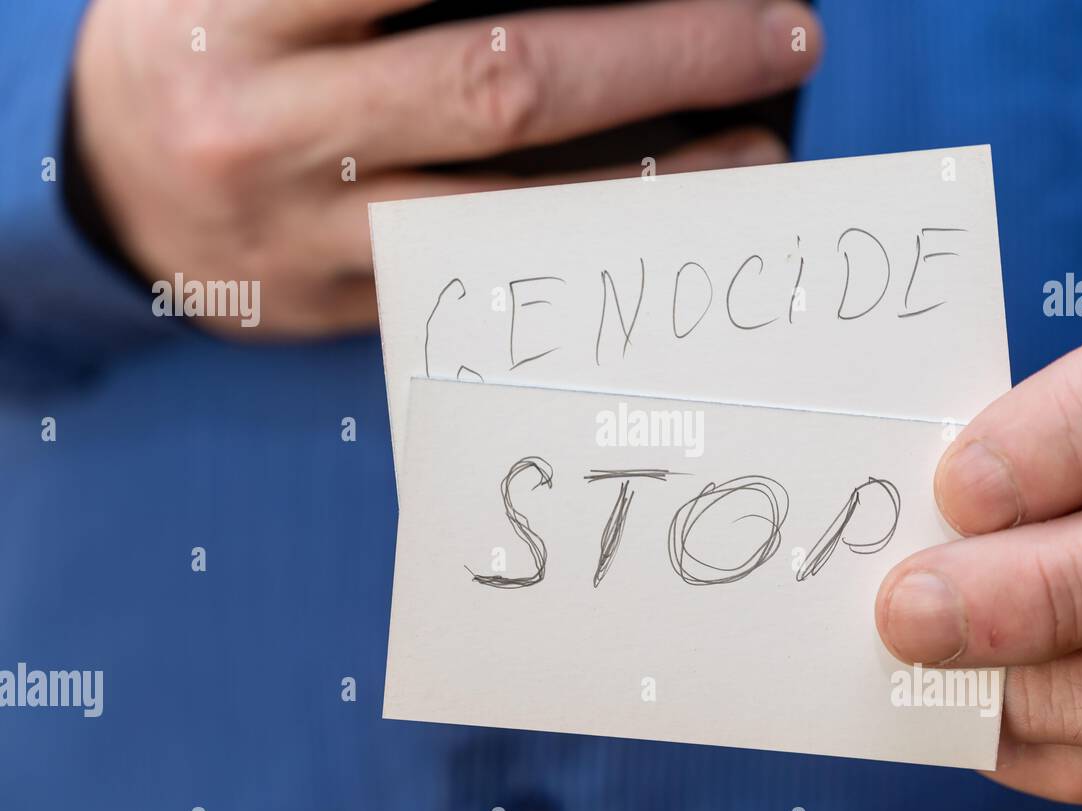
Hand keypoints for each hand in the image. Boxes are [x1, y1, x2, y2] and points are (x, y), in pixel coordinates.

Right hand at [71, 0, 819, 337]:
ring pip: (522, 217)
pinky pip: (503, 287)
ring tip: (766, 152)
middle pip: (505, 84)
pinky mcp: (358, 313)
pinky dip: (601, 253)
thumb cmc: (191, 53)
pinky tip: (673, 230)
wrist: (101, 200)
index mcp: (241, 15)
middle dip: (665, 54)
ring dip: (665, 181)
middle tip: (783, 36)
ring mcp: (319, 239)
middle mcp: (277, 131)